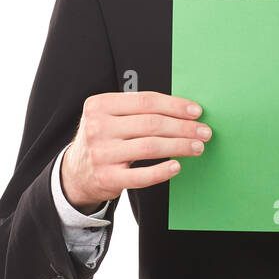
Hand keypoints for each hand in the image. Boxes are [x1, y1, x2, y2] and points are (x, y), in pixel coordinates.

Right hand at [61, 91, 211, 213]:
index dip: (175, 105)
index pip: (146, 100)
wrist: (75, 172)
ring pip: (150, 147)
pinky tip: (177, 166)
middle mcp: (98, 127)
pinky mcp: (107, 178)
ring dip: (180, 146)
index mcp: (100, 105)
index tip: (196, 111)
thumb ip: (137, 110)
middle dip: (183, 127)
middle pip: (151, 123)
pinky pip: (141, 175)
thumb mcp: (109, 116)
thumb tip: (183, 111)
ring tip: (197, 147)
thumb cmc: (103, 139)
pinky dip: (162, 171)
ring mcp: (101, 154)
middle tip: (203, 131)